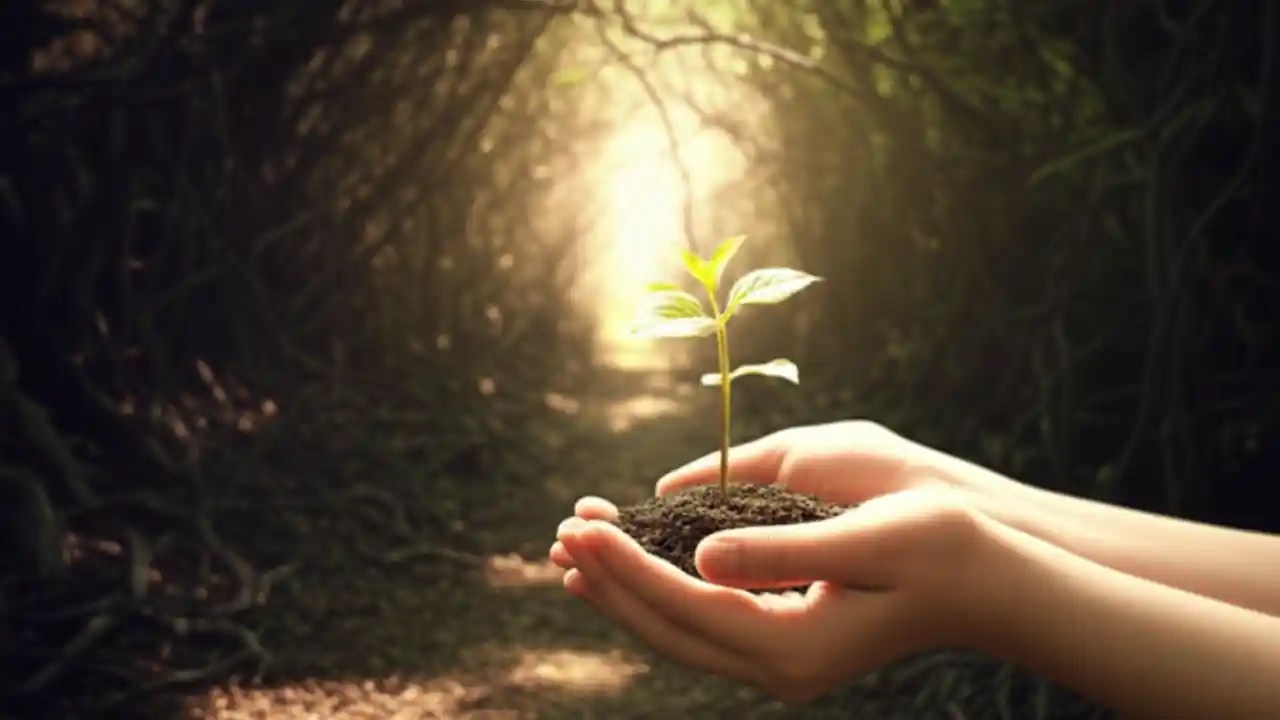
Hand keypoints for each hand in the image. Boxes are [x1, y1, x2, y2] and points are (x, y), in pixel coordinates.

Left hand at [549, 484, 990, 701]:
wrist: (989, 578)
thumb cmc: (939, 545)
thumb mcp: (864, 538)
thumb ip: (778, 549)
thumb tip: (698, 555)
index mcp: (796, 644)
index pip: (687, 603)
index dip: (627, 565)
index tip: (581, 528)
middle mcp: (781, 666)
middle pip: (668, 629)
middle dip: (609, 581)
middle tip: (561, 535)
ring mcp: (782, 662)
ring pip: (678, 634)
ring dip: (625, 592)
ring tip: (575, 555)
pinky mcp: (785, 644)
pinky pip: (701, 626)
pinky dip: (659, 596)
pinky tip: (634, 571)